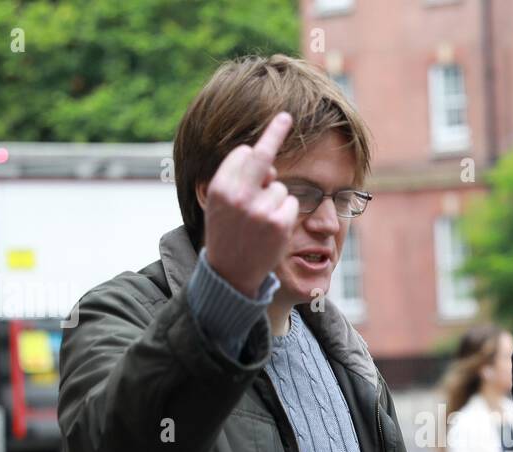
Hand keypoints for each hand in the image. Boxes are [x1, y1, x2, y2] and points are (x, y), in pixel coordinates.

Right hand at [203, 112, 299, 298]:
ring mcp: (261, 209)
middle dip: (275, 132)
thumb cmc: (226, 234)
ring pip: (281, 186)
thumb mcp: (220, 205)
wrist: (230, 274)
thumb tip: (266, 162)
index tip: (269, 130)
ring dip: (276, 199)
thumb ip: (237, 180)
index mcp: (220, 187)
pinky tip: (273, 230)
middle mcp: (239, 195)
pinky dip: (286, 213)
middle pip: (263, 156)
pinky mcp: (280, 222)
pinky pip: (292, 203)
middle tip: (285, 116)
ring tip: (261, 222)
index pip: (243, 154)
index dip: (254, 153)